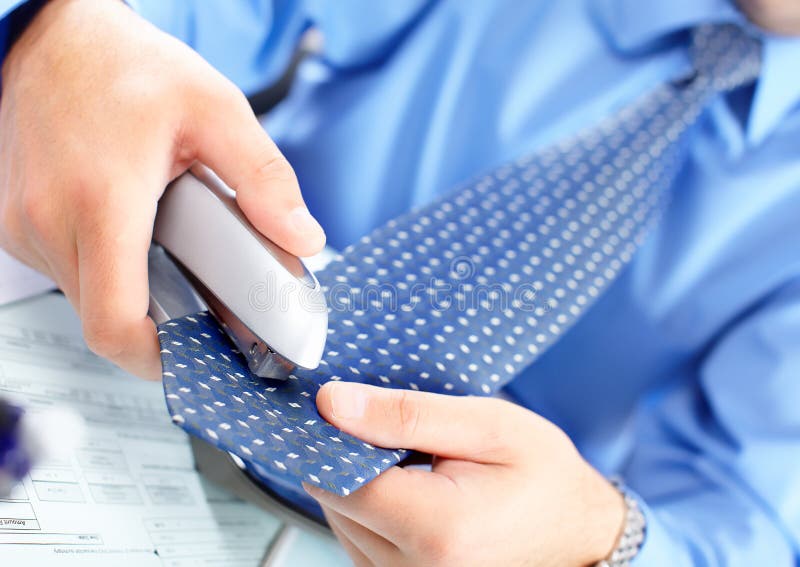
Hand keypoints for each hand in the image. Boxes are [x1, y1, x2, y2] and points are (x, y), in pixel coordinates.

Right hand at [0, 0, 324, 377]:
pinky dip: (107, 272)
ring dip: (133, 296)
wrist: (54, 35)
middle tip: (205, 306)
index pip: (116, 324)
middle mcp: (47, 222)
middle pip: (105, 319)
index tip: (199, 356)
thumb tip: (304, 239)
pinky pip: (66, 272)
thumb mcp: (215, 110)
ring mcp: (21, 226)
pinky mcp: (14, 223)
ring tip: (174, 260)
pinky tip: (139, 240)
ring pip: (84, 299)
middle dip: (159, 327)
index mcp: (99, 203)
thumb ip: (263, 179)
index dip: (161, 358)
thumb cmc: (128, 66)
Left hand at [305, 382, 625, 566]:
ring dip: (359, 484)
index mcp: (439, 529)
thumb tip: (334, 404)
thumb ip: (406, 414)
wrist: (577, 531)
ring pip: (340, 522)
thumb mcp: (485, 424)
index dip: (334, 439)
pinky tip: (407, 490)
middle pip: (336, 503)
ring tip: (410, 464)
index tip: (348, 411)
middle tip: (393, 433)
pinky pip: (357, 541)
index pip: (340, 482)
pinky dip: (371, 509)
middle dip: (349, 459)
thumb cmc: (542, 477)